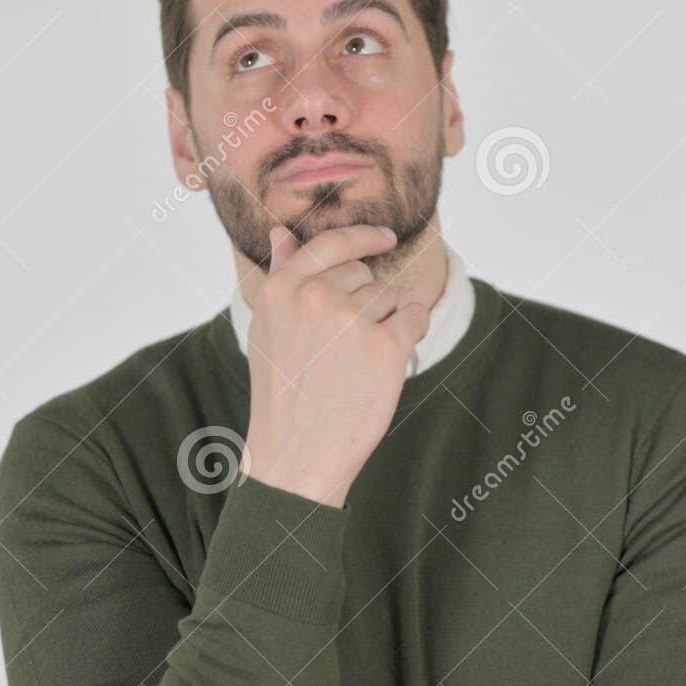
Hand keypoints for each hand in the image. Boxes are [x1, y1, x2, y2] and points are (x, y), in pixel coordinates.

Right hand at [241, 224, 430, 506]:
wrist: (298, 454)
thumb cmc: (283, 392)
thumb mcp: (268, 328)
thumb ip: (280, 276)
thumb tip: (281, 232)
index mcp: (281, 289)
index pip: (330, 243)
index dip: (362, 236)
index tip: (386, 236)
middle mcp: (315, 297)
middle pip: (364, 276)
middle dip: (363, 303)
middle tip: (341, 350)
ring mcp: (352, 321)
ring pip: (390, 298)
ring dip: (385, 324)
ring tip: (354, 364)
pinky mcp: (387, 346)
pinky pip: (417, 315)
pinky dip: (412, 333)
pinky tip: (388, 361)